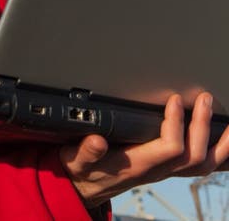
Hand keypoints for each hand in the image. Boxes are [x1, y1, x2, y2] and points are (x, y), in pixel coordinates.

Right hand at [59, 91, 228, 208]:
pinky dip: (216, 154)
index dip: (176, 124)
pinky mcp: (166, 168)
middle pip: (192, 157)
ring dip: (219, 144)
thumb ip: (84, 152)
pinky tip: (223, 141)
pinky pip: (198, 166)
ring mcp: (164, 171)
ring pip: (202, 166)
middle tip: (204, 99)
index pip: (169, 149)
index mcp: (136, 165)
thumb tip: (97, 140)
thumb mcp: (74, 160)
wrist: (84, 188)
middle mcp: (155, 170)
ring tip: (227, 121)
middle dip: (202, 127)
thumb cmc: (81, 170)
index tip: (173, 100)